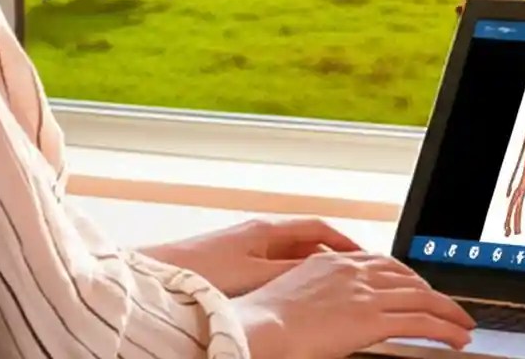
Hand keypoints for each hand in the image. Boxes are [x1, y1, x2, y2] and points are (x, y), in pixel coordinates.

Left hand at [138, 217, 361, 296]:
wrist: (160, 274)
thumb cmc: (201, 270)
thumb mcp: (256, 274)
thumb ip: (291, 271)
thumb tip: (324, 271)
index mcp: (268, 229)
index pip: (318, 227)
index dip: (345, 240)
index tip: (364, 254)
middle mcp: (259, 234)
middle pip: (307, 241)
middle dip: (333, 256)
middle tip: (355, 273)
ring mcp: (247, 248)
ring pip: (291, 256)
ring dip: (312, 269)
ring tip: (330, 287)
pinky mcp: (234, 263)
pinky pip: (274, 267)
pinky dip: (291, 278)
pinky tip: (293, 295)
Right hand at [235, 251, 475, 358]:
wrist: (259, 328)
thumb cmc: (265, 319)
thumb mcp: (293, 293)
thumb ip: (319, 293)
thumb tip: (329, 308)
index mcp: (335, 263)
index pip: (384, 263)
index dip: (407, 276)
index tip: (419, 287)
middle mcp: (355, 271)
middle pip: (408, 278)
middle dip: (432, 293)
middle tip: (448, 307)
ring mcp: (367, 293)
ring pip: (422, 298)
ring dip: (448, 313)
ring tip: (463, 326)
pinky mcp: (374, 318)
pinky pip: (421, 321)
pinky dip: (445, 328)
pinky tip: (457, 338)